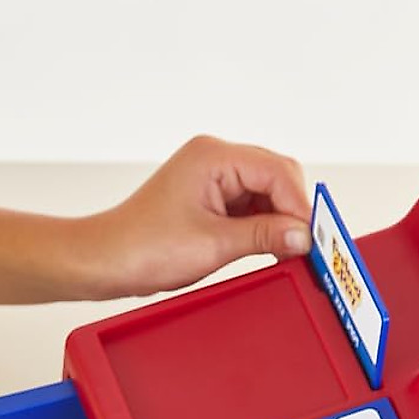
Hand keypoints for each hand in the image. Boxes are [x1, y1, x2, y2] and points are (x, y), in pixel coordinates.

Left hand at [86, 135, 311, 297]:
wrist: (105, 261)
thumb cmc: (143, 248)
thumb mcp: (214, 245)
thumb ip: (264, 236)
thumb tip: (303, 236)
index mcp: (214, 156)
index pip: (278, 172)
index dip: (300, 207)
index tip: (313, 239)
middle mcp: (214, 158)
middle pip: (277, 177)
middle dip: (292, 212)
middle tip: (304, 248)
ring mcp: (211, 177)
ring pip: (265, 193)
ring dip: (277, 222)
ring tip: (284, 252)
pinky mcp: (207, 197)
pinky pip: (248, 206)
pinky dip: (260, 227)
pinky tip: (264, 248)